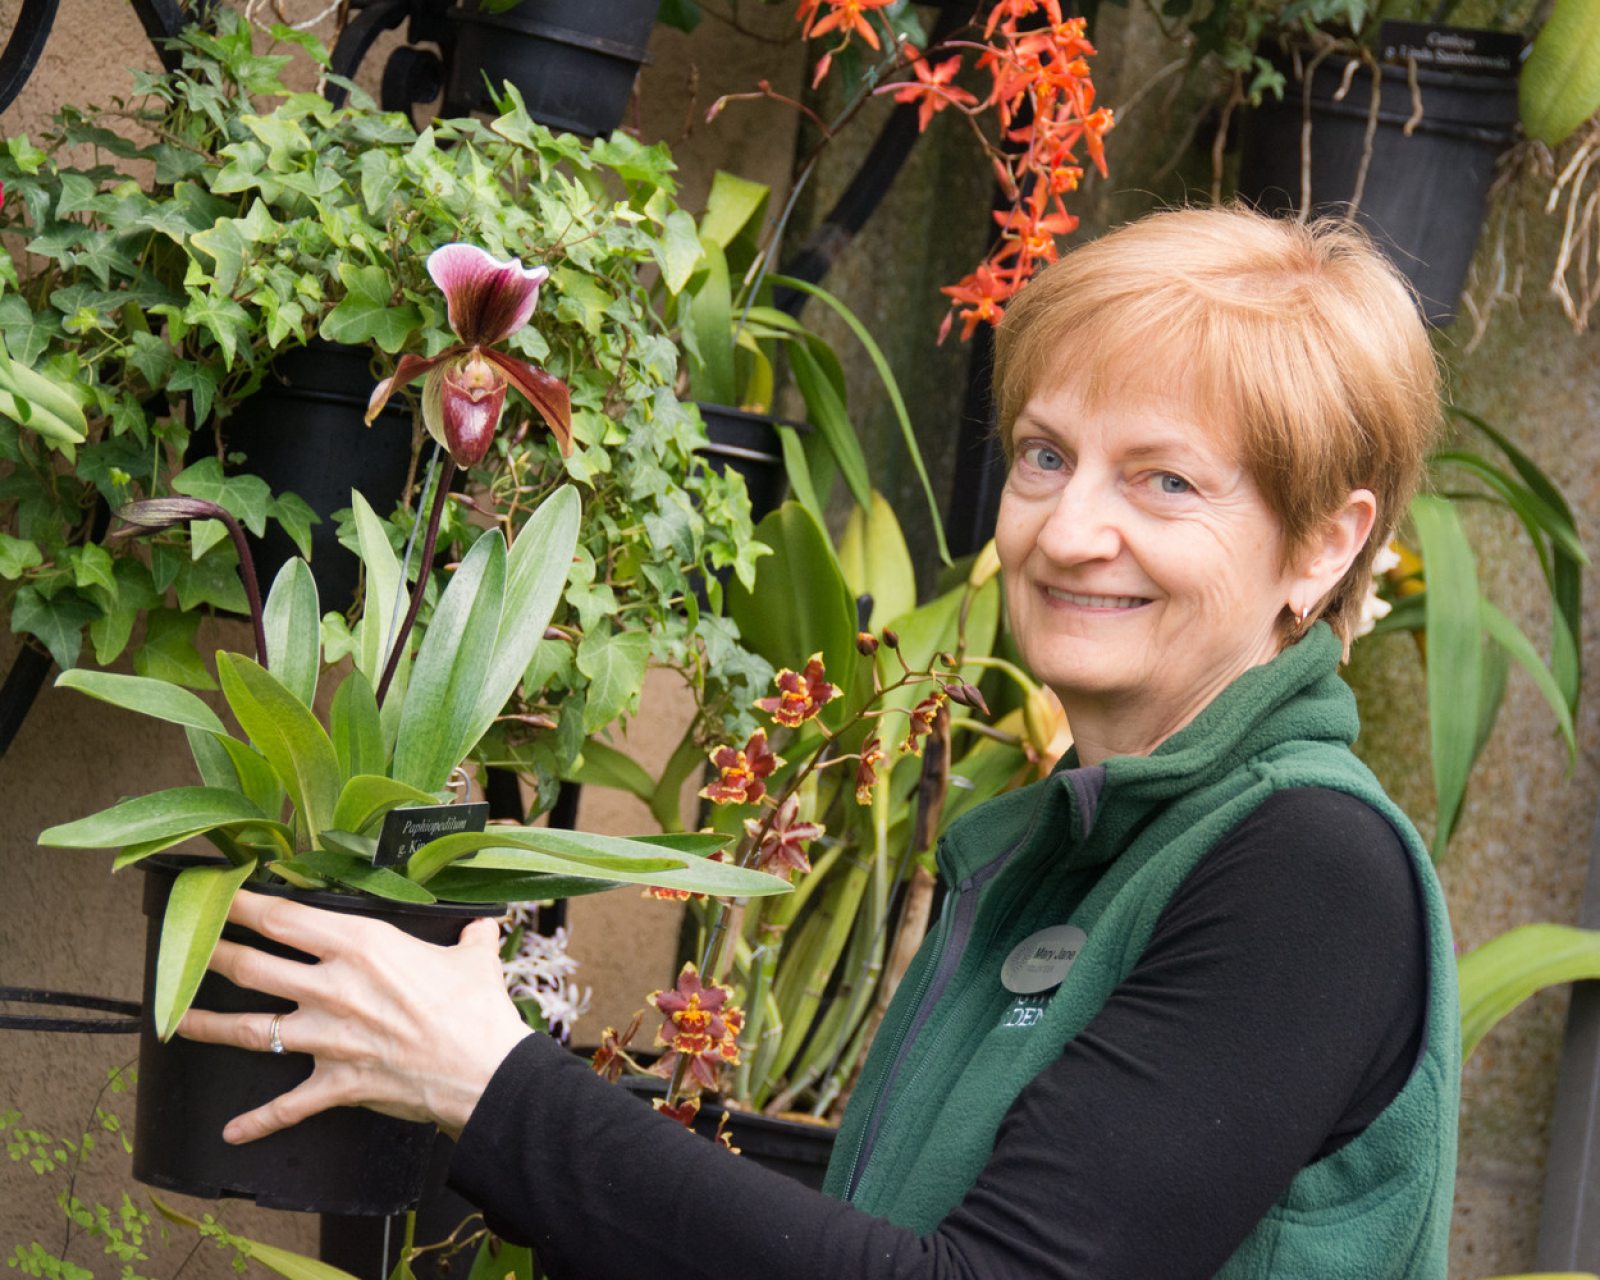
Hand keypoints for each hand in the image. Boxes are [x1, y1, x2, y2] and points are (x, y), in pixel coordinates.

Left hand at [176, 890, 531, 1144]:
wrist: (485, 1073)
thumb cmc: (478, 1011)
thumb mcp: (474, 958)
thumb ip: (470, 936)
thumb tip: (481, 926)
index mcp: (361, 946)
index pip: (285, 918)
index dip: (244, 904)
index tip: (221, 894)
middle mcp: (332, 988)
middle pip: (251, 967)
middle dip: (211, 954)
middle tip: (186, 947)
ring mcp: (327, 1038)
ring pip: (248, 1031)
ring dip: (207, 1025)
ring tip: (175, 1021)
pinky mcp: (335, 1083)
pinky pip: (287, 1107)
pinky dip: (258, 1122)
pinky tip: (232, 1132)